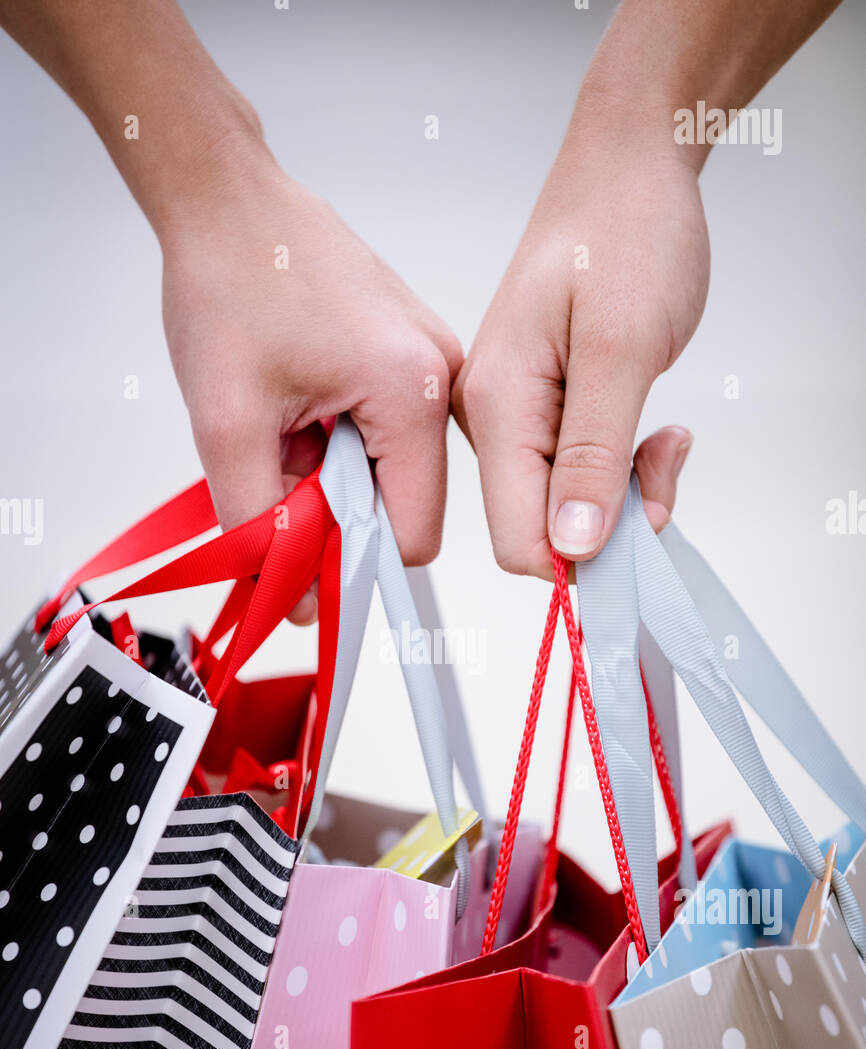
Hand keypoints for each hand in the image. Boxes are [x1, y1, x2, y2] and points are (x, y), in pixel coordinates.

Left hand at [160, 139, 461, 619]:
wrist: (227, 197)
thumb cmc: (230, 282)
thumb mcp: (227, 424)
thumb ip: (261, 524)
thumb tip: (295, 598)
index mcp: (412, 392)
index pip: (414, 537)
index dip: (354, 561)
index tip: (301, 551)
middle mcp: (440, 375)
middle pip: (404, 504)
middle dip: (335, 507)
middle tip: (276, 462)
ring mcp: (430, 359)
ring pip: (390, 469)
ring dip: (332, 470)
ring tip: (285, 418)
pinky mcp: (411, 350)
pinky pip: (385, 430)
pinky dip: (338, 437)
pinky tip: (299, 399)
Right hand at [453, 144, 705, 577]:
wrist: (629, 167)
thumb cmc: (625, 232)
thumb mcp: (623, 349)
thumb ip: (596, 455)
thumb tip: (574, 548)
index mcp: (494, 408)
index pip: (517, 539)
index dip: (582, 557)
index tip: (645, 525)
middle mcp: (491, 419)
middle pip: (542, 528)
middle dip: (613, 520)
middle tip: (663, 459)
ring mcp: (515, 415)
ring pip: (565, 504)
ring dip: (625, 491)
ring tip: (663, 436)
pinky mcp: (542, 409)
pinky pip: (578, 472)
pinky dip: (624, 466)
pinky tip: (652, 428)